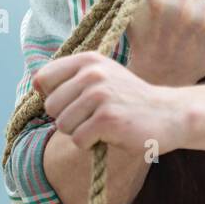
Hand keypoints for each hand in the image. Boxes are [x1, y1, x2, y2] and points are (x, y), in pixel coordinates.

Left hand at [34, 51, 187, 155]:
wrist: (169, 114)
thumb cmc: (130, 99)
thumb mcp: (102, 76)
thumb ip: (71, 77)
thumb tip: (35, 84)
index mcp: (88, 59)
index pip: (43, 78)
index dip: (52, 96)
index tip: (72, 102)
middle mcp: (92, 73)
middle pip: (50, 106)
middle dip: (68, 118)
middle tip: (94, 117)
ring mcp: (100, 95)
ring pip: (63, 125)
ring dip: (80, 132)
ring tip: (103, 124)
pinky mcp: (107, 119)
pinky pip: (79, 140)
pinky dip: (92, 144)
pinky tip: (111, 134)